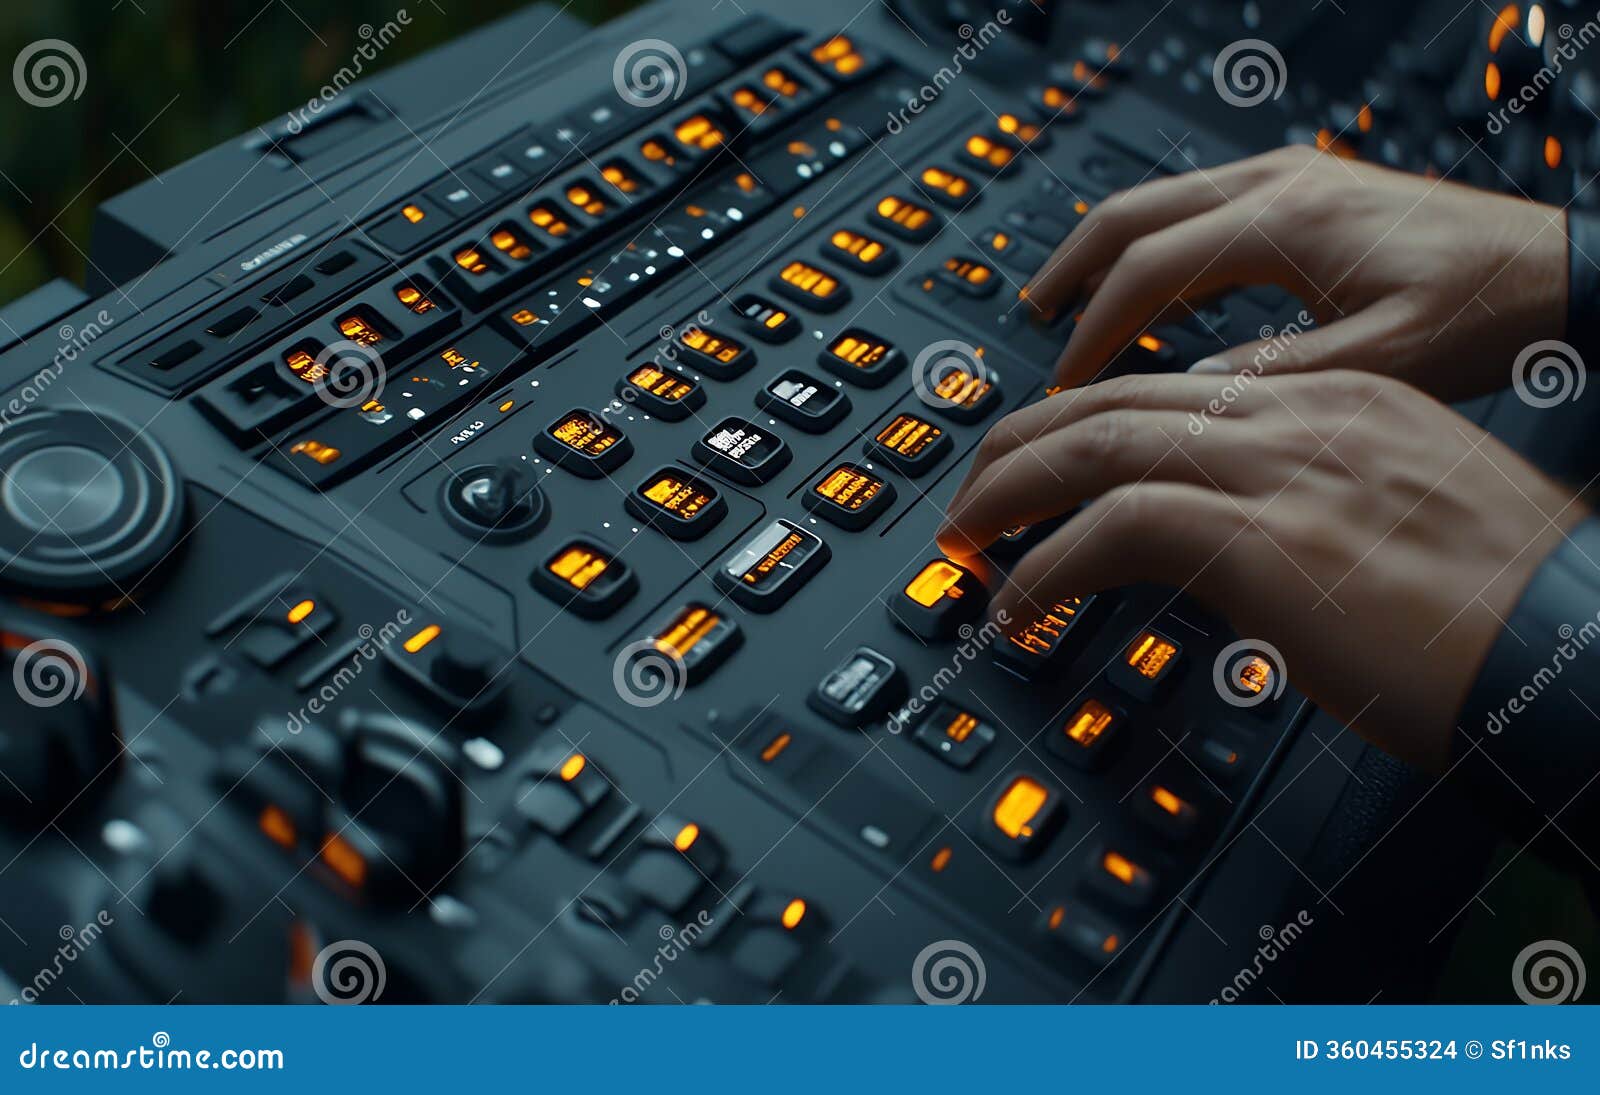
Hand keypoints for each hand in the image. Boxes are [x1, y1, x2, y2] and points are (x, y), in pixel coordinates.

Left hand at [936, 371, 1585, 771]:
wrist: (1578, 652)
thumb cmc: (1509, 611)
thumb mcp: (1401, 525)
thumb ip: (1312, 508)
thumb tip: (1232, 547)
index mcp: (1339, 398)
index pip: (1173, 391)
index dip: (1085, 426)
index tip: (1041, 468)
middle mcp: (1301, 414)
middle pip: (1114, 400)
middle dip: (1021, 446)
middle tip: (970, 496)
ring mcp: (1281, 469)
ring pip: (1094, 445)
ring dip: (1009, 493)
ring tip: (964, 540)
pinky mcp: (1263, 537)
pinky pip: (1112, 527)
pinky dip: (1046, 564)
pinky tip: (1018, 602)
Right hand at [1023, 146, 1568, 401]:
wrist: (1558, 266)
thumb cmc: (1486, 308)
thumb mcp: (1381, 362)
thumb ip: (1274, 379)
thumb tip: (1186, 392)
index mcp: (1285, 221)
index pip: (1147, 271)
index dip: (1093, 332)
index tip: (1063, 383)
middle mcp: (1277, 183)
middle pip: (1131, 213)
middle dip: (1069, 269)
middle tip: (1030, 322)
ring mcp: (1289, 177)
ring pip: (1159, 202)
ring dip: (1104, 253)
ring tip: (1067, 304)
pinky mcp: (1305, 189)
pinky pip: (1197, 209)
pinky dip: (1153, 247)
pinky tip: (1150, 290)